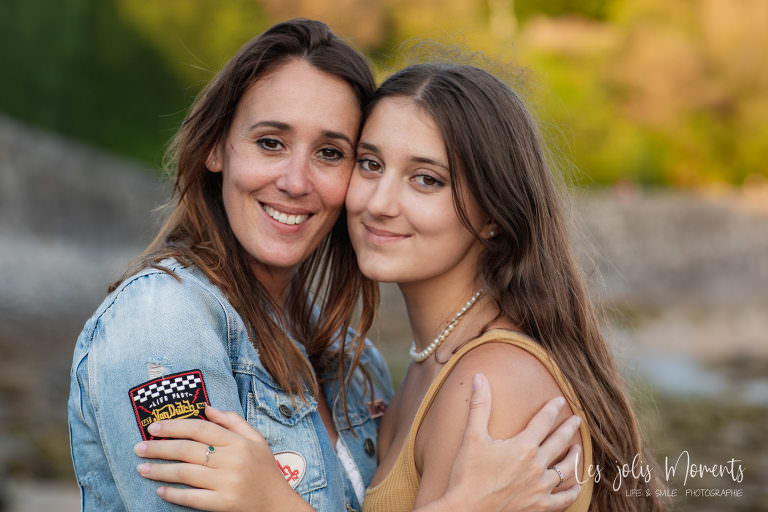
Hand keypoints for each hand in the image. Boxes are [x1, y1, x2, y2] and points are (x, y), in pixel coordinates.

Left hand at [134, 407, 311, 511]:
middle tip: (139, 447)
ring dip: (160, 470)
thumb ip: (232, 422)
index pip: (201, 428)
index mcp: (238, 442)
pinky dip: (174, 494)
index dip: (175, 426)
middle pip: (188, 449)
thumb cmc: (265, 469)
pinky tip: (160, 490)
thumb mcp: (255, 440)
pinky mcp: (224, 503)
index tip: (154, 427)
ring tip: (142, 468)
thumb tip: (207, 408)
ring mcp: (228, 482)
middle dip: (160, 447)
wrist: (277, 503)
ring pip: (186, 473)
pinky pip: (193, 497)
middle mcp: (232, 460)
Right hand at [438, 374, 582, 511]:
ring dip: (574, 457)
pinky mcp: (539, 506)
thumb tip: (479, 377)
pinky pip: (563, 499)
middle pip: (559, 442)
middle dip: (569, 429)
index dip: (552, 409)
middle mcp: (537, 466)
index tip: (560, 400)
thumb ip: (480, 405)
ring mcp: (540, 488)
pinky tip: (577, 486)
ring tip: (577, 449)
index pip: (543, 421)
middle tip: (576, 420)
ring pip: (566, 469)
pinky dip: (572, 492)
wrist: (466, 510)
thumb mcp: (472, 436)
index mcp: (523, 446)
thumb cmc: (467, 474)